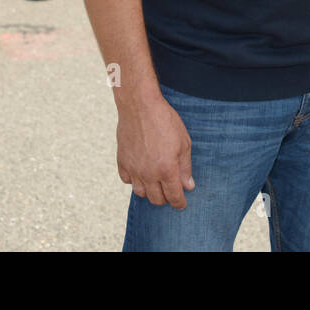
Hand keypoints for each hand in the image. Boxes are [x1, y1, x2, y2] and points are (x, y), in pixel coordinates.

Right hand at [116, 93, 194, 209]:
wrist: (140, 105)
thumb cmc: (165, 121)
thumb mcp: (184, 143)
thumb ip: (185, 167)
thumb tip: (188, 186)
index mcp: (166, 169)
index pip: (174, 197)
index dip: (180, 203)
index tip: (182, 203)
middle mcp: (148, 173)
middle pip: (156, 199)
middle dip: (165, 198)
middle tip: (170, 190)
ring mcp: (133, 168)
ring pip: (140, 193)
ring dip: (149, 191)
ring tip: (155, 182)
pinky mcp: (121, 161)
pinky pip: (127, 180)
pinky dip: (134, 180)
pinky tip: (140, 172)